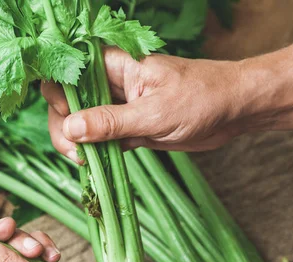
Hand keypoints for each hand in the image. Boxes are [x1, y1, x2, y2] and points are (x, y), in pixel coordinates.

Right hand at [42, 47, 245, 160]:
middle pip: (67, 101)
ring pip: (81, 123)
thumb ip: (110, 121)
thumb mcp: (154, 112)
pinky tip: (93, 165)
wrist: (234, 110)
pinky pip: (100, 140)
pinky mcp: (127, 128)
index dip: (59, 95)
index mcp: (114, 65)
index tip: (67, 117)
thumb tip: (69, 128)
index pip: (69, 73)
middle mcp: (111, 84)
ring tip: (85, 161)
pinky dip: (94, 154)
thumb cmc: (201, 98)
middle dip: (63, 126)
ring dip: (76, 143)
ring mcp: (118, 107)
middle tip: (75, 152)